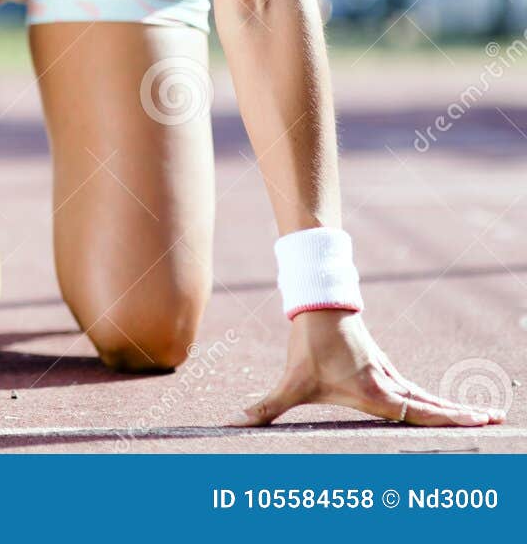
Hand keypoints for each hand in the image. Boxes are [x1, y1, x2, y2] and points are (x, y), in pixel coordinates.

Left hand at [230, 309, 506, 426]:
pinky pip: (416, 389)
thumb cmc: (307, 347)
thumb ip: (266, 407)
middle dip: (461, 416)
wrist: (318, 307)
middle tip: (495, 421)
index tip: (472, 423)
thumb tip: (235, 422)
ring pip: (427, 396)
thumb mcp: (290, 382)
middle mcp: (388, 383)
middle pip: (431, 404)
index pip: (416, 410)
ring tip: (485, 417)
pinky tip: (445, 407)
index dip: (442, 418)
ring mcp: (389, 375)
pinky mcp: (385, 369)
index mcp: (375, 390)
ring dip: (453, 408)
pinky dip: (435, 400)